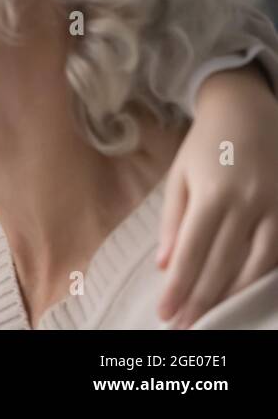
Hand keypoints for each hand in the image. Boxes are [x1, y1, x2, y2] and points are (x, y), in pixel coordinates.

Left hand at [157, 63, 277, 327]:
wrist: (248, 108)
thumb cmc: (206, 143)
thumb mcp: (180, 175)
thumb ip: (174, 221)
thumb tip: (166, 264)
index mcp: (211, 194)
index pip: (192, 253)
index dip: (180, 288)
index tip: (166, 313)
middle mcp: (246, 203)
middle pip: (223, 264)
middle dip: (203, 299)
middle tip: (186, 325)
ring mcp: (276, 206)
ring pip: (257, 265)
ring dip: (233, 294)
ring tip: (214, 316)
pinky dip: (263, 275)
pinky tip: (247, 292)